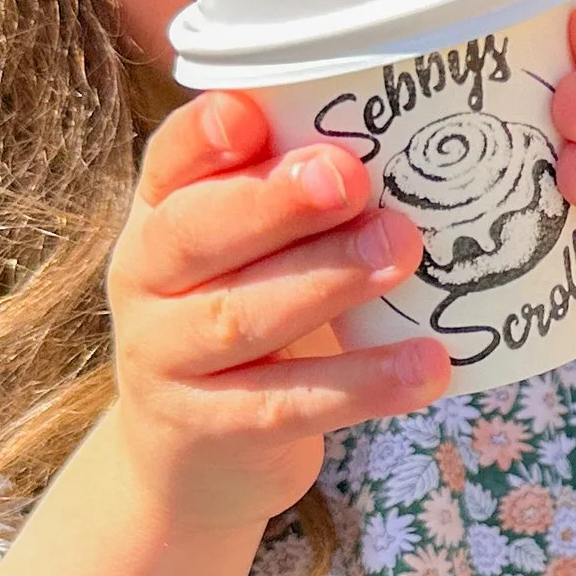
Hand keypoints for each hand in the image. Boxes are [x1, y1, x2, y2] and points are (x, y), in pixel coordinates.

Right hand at [105, 94, 447, 531]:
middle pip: (196, 235)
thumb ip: (294, 200)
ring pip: (241, 318)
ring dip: (327, 280)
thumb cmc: (244, 318)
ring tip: (400, 249)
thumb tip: (400, 146)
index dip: (201, 137)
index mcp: (158, 218)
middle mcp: (147, 284)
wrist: (193, 461)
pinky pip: (288, 404)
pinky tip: (428, 364)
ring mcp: (169, 361)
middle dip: (275, 203)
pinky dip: (362, 384)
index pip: (168, 164)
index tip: (248, 115)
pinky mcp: (213, 432)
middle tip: (350, 177)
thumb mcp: (250, 254)